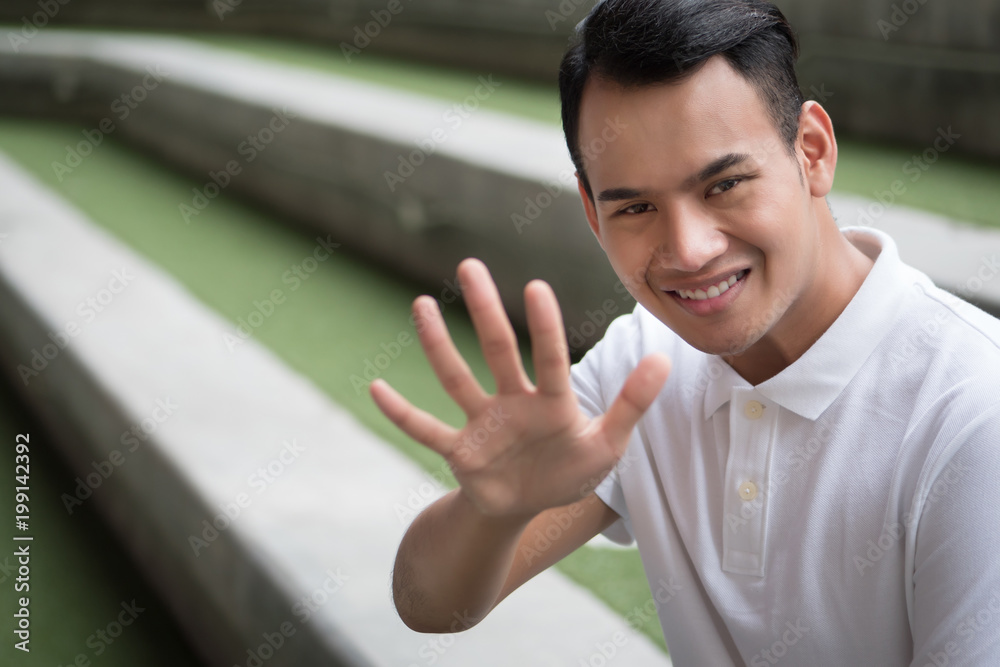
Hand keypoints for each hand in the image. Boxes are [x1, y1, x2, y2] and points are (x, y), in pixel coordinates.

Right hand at [370, 258, 670, 519]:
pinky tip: (375, 387)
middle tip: (470, 264)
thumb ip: (632, 405)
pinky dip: (401, 414)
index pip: (550, 359)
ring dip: (438, 345)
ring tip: (422, 305)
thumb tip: (664, 359)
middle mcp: (512, 403)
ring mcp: (482, 425)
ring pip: (456, 379)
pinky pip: (425, 431)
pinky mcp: (460, 453)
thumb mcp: (607, 445)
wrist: (530, 507)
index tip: (535, 287)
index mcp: (552, 402)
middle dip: (485, 310)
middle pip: (497, 351)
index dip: (544, 329)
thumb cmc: (569, 470)